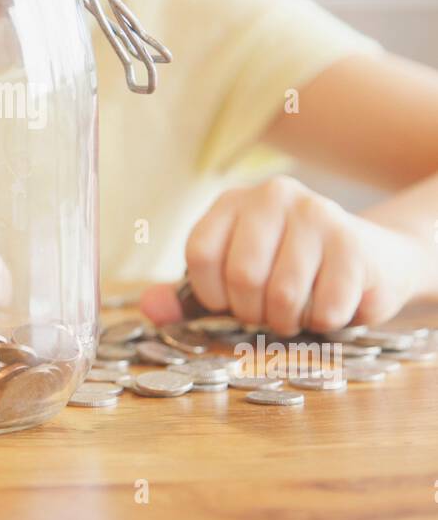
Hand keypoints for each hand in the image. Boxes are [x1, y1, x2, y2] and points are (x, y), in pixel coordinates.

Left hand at [140, 174, 436, 334]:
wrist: (369, 260)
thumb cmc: (289, 272)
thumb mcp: (232, 280)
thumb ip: (187, 297)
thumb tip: (150, 309)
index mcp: (232, 202)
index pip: (200, 253)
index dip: (211, 295)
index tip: (229, 302)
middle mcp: (272, 196)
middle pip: (242, 277)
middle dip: (254, 313)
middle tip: (270, 311)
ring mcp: (316, 214)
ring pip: (283, 296)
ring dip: (290, 321)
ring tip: (299, 309)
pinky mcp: (353, 242)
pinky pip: (325, 308)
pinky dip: (325, 323)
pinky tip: (330, 305)